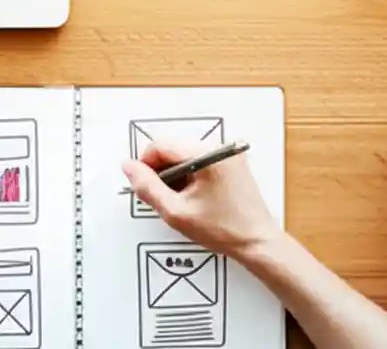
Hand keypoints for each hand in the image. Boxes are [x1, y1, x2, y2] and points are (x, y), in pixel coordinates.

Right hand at [122, 139, 281, 258]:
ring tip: (181, 200)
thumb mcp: (176, 212)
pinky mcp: (231, 162)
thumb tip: (130, 168)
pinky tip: (194, 197)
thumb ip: (147, 187)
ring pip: (185, 155)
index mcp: (207, 155)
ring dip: (175, 174)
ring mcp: (227, 154)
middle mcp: (219, 148)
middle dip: (161, 170)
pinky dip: (190, 175)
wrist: (257, 241)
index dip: (145, 163)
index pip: (161, 145)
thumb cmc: (224, 230)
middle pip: (173, 147)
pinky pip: (200, 160)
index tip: (143, 183)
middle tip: (163, 197)